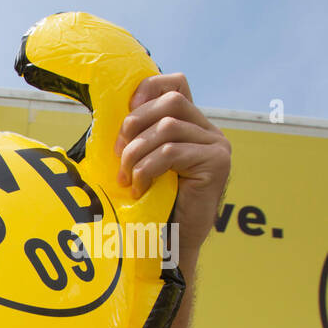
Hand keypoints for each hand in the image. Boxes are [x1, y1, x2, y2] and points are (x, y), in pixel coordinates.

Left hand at [114, 73, 230, 257]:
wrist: (168, 243)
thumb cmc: (149, 205)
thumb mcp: (138, 162)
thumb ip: (134, 136)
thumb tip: (111, 112)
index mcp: (190, 125)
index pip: (176, 84)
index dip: (148, 89)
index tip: (125, 115)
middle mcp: (208, 131)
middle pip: (171, 101)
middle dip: (134, 126)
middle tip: (119, 157)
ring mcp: (216, 145)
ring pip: (167, 128)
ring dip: (136, 154)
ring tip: (128, 179)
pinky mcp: (217, 162)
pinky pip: (171, 152)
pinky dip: (146, 169)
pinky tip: (141, 189)